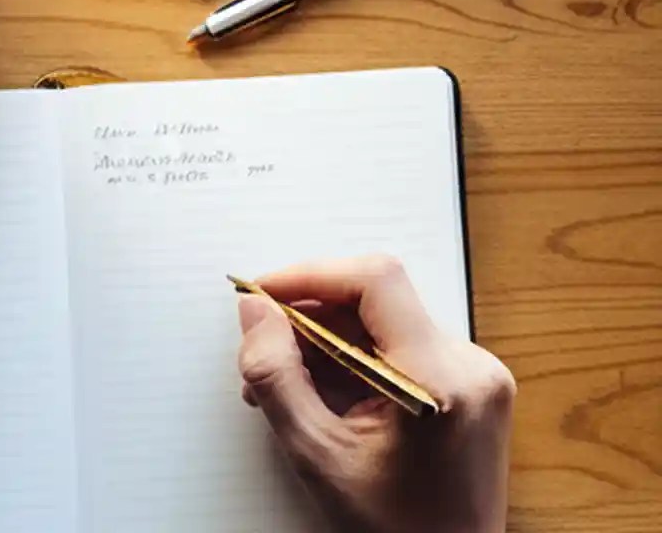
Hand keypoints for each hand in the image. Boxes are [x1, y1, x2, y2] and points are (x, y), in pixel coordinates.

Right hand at [237, 256, 515, 532]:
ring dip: (325, 341)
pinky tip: (320, 393)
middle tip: (260, 348)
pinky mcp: (468, 386)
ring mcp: (476, 376)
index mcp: (444, 382)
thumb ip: (277, 377)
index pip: (376, 283)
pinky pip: (399, 347)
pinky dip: (352, 360)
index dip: (310, 276)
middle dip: (309, 317)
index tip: (263, 294)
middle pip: (375, 302)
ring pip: (382, 324)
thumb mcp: (318, 456)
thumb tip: (255, 314)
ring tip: (283, 385)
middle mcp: (472, 367)